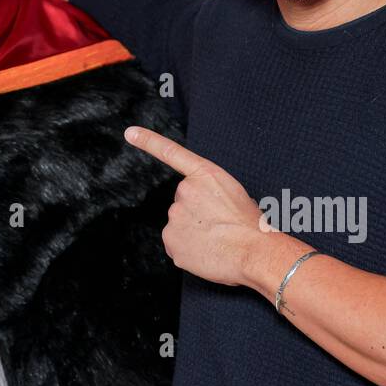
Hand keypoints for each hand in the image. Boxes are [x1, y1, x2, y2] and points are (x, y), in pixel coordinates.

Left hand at [125, 125, 266, 287]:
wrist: (254, 252)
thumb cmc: (252, 226)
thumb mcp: (236, 195)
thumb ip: (211, 194)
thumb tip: (203, 211)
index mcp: (205, 175)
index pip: (171, 153)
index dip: (148, 141)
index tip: (130, 133)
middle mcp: (185, 191)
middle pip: (183, 203)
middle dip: (197, 214)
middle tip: (220, 226)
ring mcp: (175, 215)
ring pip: (180, 225)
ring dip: (194, 233)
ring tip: (218, 240)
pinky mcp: (171, 240)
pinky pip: (177, 245)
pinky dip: (190, 251)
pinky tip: (208, 253)